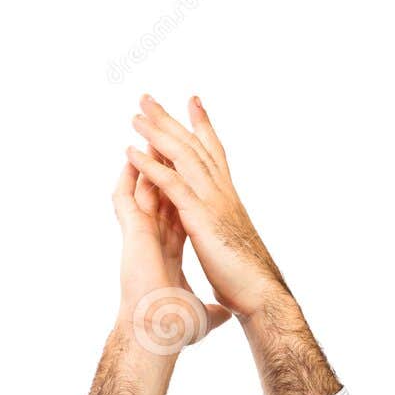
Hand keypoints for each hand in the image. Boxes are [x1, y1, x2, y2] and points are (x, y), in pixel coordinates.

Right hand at [112, 156, 229, 354]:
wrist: (160, 330)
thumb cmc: (175, 326)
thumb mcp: (203, 316)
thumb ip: (212, 311)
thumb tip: (225, 314)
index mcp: (168, 251)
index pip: (176, 212)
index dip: (181, 190)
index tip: (188, 173)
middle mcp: (153, 237)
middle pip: (158, 193)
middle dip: (162, 166)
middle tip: (165, 138)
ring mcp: (140, 233)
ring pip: (141, 189)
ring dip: (145, 162)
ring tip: (149, 134)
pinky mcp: (132, 231)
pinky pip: (126, 195)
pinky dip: (128, 175)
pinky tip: (132, 155)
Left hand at [127, 95, 287, 318]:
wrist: (262, 296)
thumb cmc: (249, 281)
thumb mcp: (234, 250)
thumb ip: (227, 238)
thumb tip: (227, 240)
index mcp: (228, 199)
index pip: (214, 154)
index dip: (203, 127)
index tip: (192, 103)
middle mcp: (222, 193)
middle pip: (194, 146)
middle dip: (171, 119)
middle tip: (147, 97)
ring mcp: (212, 202)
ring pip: (183, 157)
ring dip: (157, 133)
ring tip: (135, 114)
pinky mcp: (201, 217)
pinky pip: (172, 184)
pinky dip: (151, 165)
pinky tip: (131, 150)